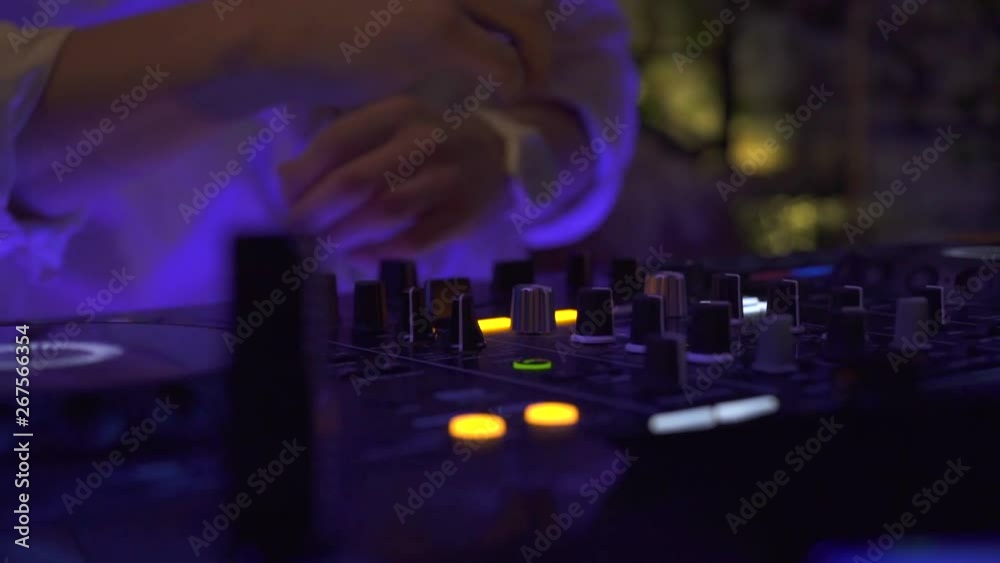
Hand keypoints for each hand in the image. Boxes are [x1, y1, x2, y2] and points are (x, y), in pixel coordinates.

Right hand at [246, 0, 550, 105]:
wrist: (273, 31)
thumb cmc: (317, 22)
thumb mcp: (386, 3)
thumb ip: (429, 11)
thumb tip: (464, 32)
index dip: (528, 10)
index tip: (524, 38)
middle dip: (540, 35)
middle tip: (534, 67)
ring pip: (526, 21)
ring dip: (535, 59)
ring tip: (524, 84)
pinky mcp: (437, 28)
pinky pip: (501, 62)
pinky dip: (513, 83)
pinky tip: (504, 97)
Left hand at [280, 95, 510, 258]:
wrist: (502, 153)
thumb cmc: (429, 141)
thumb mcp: (388, 127)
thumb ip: (340, 148)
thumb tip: (286, 180)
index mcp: (398, 113)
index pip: (335, 143)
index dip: (302, 177)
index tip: (287, 200)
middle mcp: (423, 142)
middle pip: (355, 181)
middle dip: (317, 211)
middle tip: (302, 228)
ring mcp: (447, 179)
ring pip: (384, 212)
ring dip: (346, 234)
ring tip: (329, 242)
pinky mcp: (464, 214)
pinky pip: (415, 241)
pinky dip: (380, 252)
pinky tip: (361, 254)